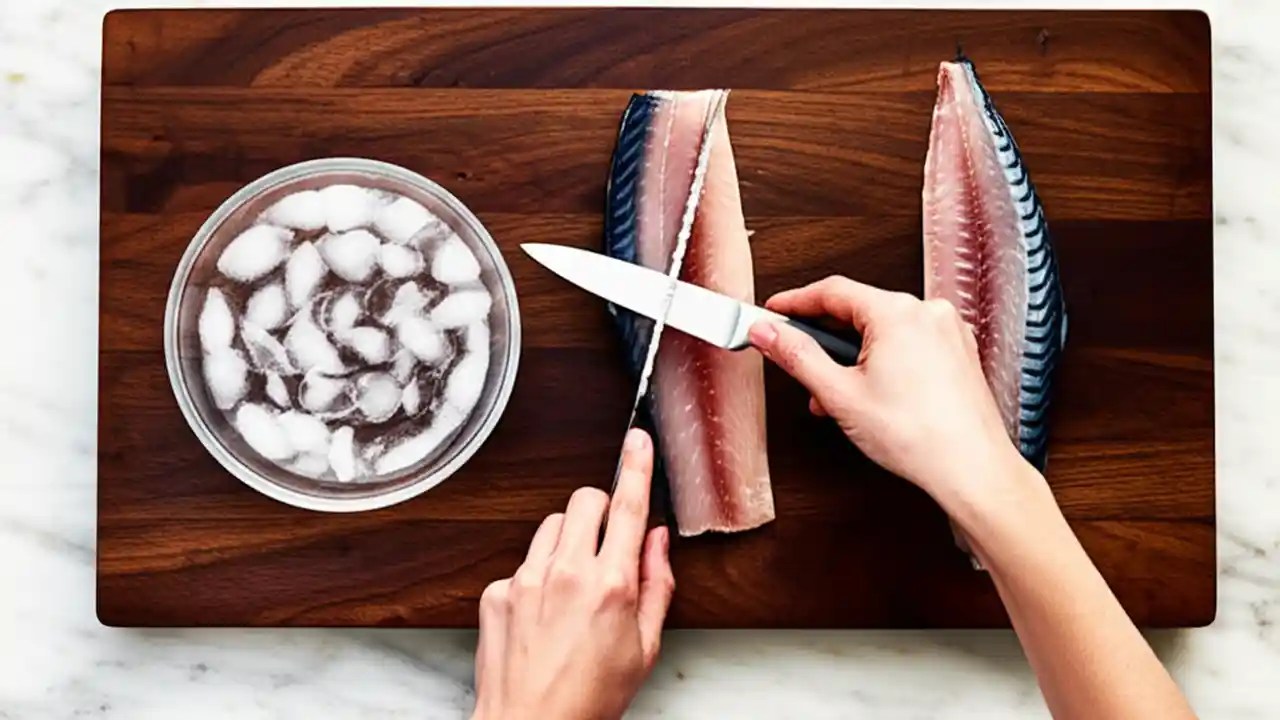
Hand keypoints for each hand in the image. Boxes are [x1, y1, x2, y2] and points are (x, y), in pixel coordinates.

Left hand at [472, 429, 674, 719]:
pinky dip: (537, 575)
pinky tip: (542, 611)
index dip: (636, 465)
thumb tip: (657, 541)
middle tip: (606, 540)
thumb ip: (657, 585)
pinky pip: (522, 561)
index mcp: (611, 585)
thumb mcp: (644, 648)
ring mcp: (526, 579)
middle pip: (584, 500)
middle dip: (600, 510)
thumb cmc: (589, 699)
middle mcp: (566, 573)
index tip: (637, 439)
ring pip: (551, 524)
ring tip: (573, 584)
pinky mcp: (496, 591)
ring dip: (567, 539)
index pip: (628, 506)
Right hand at [748, 276, 1034, 512]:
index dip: (795, 301)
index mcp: (897, 313)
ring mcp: (947, 332)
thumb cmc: (919, 437)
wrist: (972, 470)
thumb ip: (797, 356)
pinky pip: (908, 345)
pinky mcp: (958, 353)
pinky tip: (871, 396)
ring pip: (883, 332)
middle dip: (825, 342)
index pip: (832, 291)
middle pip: (858, 312)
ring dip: (853, 359)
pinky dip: (882, 363)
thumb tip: (768, 333)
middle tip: (800, 365)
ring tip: (838, 397)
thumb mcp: (839, 394)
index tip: (774, 311)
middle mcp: (927, 313)